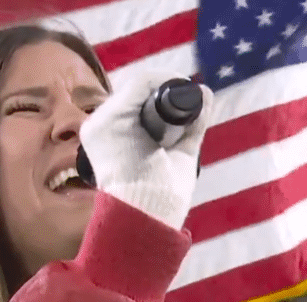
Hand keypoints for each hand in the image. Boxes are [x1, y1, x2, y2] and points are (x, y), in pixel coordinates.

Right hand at [80, 71, 213, 228]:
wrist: (146, 216)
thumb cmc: (161, 198)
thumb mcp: (179, 155)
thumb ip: (190, 127)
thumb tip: (205, 93)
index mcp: (114, 140)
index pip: (139, 108)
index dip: (168, 102)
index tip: (192, 109)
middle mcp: (102, 129)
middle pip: (140, 96)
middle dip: (170, 95)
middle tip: (194, 107)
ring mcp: (101, 123)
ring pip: (141, 87)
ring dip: (170, 88)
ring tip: (188, 101)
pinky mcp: (107, 120)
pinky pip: (140, 84)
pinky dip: (165, 80)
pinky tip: (182, 87)